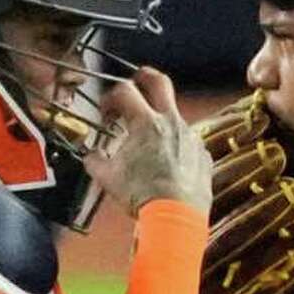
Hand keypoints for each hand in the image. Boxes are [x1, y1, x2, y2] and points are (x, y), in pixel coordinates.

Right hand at [84, 66, 213, 218]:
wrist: (175, 217)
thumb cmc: (141, 195)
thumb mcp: (107, 178)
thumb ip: (95, 161)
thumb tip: (91, 156)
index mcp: (144, 123)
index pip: (124, 91)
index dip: (110, 96)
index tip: (106, 111)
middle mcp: (170, 122)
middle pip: (159, 81)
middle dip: (144, 76)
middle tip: (136, 81)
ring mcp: (190, 136)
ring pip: (174, 115)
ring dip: (159, 120)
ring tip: (148, 142)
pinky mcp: (202, 153)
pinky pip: (187, 141)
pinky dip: (175, 146)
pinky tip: (167, 163)